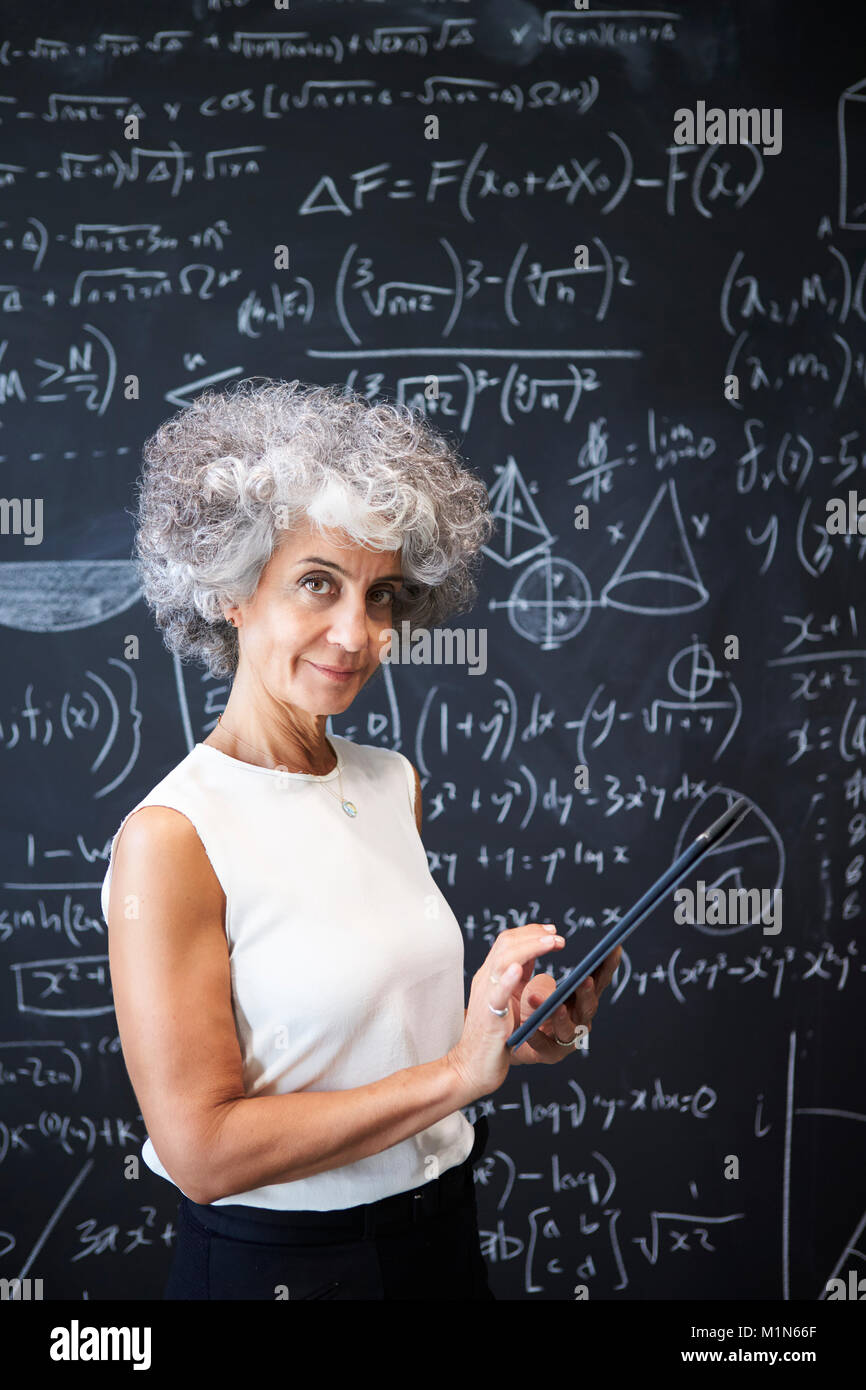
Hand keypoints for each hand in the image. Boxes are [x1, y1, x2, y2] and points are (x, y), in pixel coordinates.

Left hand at [510, 944, 621, 1064]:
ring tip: (555, 1005)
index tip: (614, 948)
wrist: (508, 1041)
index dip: (607, 966)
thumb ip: (543, 962)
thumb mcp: (535, 981)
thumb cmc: (527, 1008)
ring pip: (570, 1029)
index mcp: (578, 998)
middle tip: (585, 979)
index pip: (597, 979)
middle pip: (589, 1005)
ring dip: (563, 1016)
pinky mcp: (548, 1053)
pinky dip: (539, 1036)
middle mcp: (578, 1017)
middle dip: (588, 992)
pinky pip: (545, 1046)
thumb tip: (549, 933)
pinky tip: (531, 1028)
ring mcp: (565, 1038)